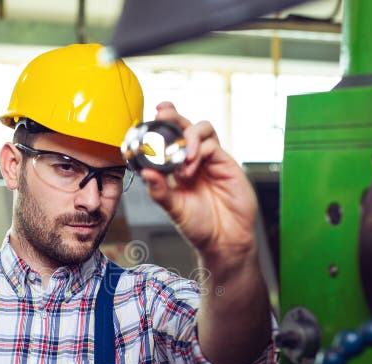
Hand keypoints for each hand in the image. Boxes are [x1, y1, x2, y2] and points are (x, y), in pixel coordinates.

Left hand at [142, 102, 258, 257]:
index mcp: (178, 168)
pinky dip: (199, 151)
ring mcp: (210, 160)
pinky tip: (190, 170)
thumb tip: (145, 172)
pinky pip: (212, 146)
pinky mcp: (226, 164)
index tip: (149, 117)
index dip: (161, 125)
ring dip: (188, 137)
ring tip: (182, 159)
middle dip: (173, 117)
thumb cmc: (199, 226)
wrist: (224, 240)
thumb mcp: (173, 208)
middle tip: (162, 115)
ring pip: (202, 130)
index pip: (169, 139)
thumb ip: (160, 191)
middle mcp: (194, 160)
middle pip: (185, 126)